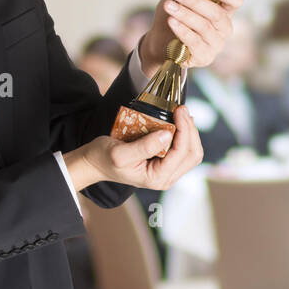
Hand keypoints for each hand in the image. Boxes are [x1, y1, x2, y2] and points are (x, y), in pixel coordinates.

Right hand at [65, 105, 203, 191]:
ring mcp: (167, 171)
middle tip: (181, 109)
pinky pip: (183, 150)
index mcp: (157, 178)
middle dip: (191, 130)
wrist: (95, 163)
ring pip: (191, 152)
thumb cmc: (104, 158)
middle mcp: (166, 178)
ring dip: (189, 132)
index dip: (185, 129)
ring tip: (180, 114)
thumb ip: (144, 147)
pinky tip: (177, 121)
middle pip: (193, 154)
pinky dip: (184, 134)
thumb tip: (168, 135)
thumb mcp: (120, 153)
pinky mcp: (165, 163)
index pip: (182, 152)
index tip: (179, 109)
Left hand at [138, 0, 244, 77]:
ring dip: (184, 15)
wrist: (161, 38)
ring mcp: (216, 44)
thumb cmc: (179, 12)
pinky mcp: (204, 57)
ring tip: (169, 6)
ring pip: (204, 27)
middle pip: (217, 14)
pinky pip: (195, 43)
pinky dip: (182, 31)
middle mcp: (224, 28)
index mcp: (225, 10)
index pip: (235, 0)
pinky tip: (172, 22)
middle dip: (196, 2)